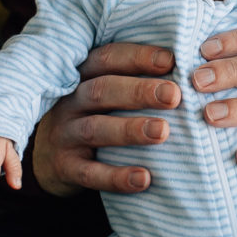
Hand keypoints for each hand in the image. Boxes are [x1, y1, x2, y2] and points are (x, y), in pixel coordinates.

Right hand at [31, 42, 180, 197]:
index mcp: (82, 76)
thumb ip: (133, 79)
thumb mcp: (104, 92)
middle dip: (139, 91)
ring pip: (96, 129)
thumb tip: (187, 69)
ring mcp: (64, 134)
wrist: (49, 158)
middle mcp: (70, 101)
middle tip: (174, 95)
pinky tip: (145, 179)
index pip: (108, 58)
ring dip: (131, 130)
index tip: (172, 60)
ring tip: (163, 131)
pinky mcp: (64, 167)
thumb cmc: (93, 115)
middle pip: (102, 90)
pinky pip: (90, 173)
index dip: (138, 57)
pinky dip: (117, 176)